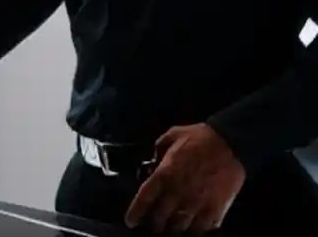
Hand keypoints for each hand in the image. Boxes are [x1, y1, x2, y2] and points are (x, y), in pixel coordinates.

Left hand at [124, 123, 245, 233]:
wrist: (232, 143)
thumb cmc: (201, 137)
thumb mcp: (172, 135)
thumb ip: (158, 150)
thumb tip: (152, 163)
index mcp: (165, 174)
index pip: (144, 199)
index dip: (135, 213)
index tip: (131, 221)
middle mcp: (179, 192)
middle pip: (160, 217)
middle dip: (154, 223)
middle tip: (153, 224)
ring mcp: (198, 203)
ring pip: (180, 226)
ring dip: (174, 227)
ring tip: (172, 226)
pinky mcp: (216, 209)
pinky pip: (203, 227)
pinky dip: (196, 228)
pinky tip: (194, 225)